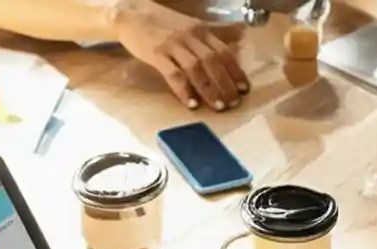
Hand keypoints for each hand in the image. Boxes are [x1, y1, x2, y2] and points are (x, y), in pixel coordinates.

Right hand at [112, 0, 249, 110]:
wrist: (132, 13)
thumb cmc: (163, 23)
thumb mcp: (191, 25)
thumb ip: (214, 33)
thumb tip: (241, 35)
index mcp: (201, 30)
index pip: (224, 52)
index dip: (236, 71)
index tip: (245, 89)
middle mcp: (190, 37)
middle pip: (213, 62)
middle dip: (225, 84)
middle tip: (233, 103)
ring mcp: (173, 45)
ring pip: (196, 68)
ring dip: (209, 89)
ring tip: (217, 106)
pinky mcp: (157, 53)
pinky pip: (173, 73)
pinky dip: (184, 89)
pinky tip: (191, 103)